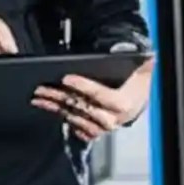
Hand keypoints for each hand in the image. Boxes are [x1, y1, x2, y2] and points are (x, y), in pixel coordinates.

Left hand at [31, 57, 154, 141]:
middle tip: (43, 89)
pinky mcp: (95, 131)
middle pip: (84, 109)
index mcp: (124, 103)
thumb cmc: (137, 82)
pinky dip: (63, 120)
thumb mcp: (141, 69)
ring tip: (39, 98)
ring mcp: (103, 127)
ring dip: (56, 109)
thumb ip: (139, 60)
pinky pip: (77, 130)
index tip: (66, 78)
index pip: (101, 95)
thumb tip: (144, 54)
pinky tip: (50, 110)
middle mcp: (113, 118)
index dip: (83, 87)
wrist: (139, 100)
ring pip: (76, 120)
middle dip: (61, 99)